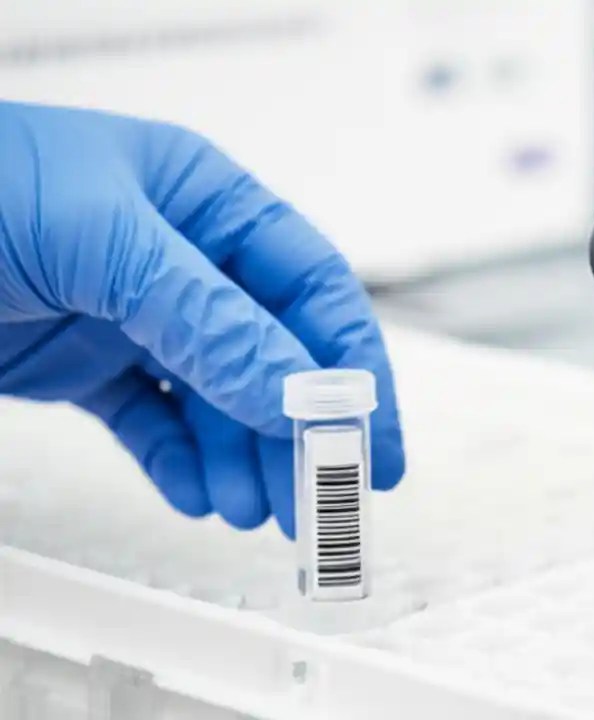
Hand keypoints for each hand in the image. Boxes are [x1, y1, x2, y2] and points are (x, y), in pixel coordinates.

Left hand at [0, 101, 404, 536]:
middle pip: (272, 352)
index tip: (372, 433)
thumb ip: (209, 316)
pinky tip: (199, 492)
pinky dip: (180, 462)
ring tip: (257, 507)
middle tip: (327, 493)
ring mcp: (130, 313)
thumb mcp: (104, 240)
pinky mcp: (82, 365)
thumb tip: (295, 387)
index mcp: (204, 200)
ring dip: (245, 457)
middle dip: (303, 427)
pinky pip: (152, 423)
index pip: (310, 284)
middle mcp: (178, 258)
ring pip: (218, 398)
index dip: (351, 362)